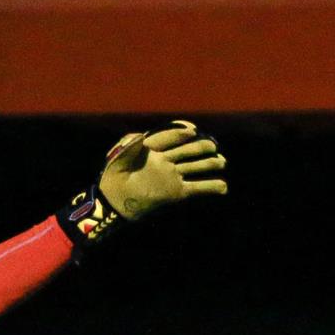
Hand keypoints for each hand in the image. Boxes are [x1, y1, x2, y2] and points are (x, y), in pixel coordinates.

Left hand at [99, 120, 227, 219]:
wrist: (111, 204)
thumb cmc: (111, 180)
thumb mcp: (116, 160)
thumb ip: (129, 147)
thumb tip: (141, 135)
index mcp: (151, 150)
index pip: (170, 137)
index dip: (181, 132)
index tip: (192, 130)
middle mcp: (164, 161)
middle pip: (187, 150)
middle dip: (201, 147)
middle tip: (213, 146)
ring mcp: (171, 177)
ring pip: (195, 167)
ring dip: (210, 164)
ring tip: (222, 161)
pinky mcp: (175, 193)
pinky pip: (196, 188)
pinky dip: (210, 187)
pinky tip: (223, 187)